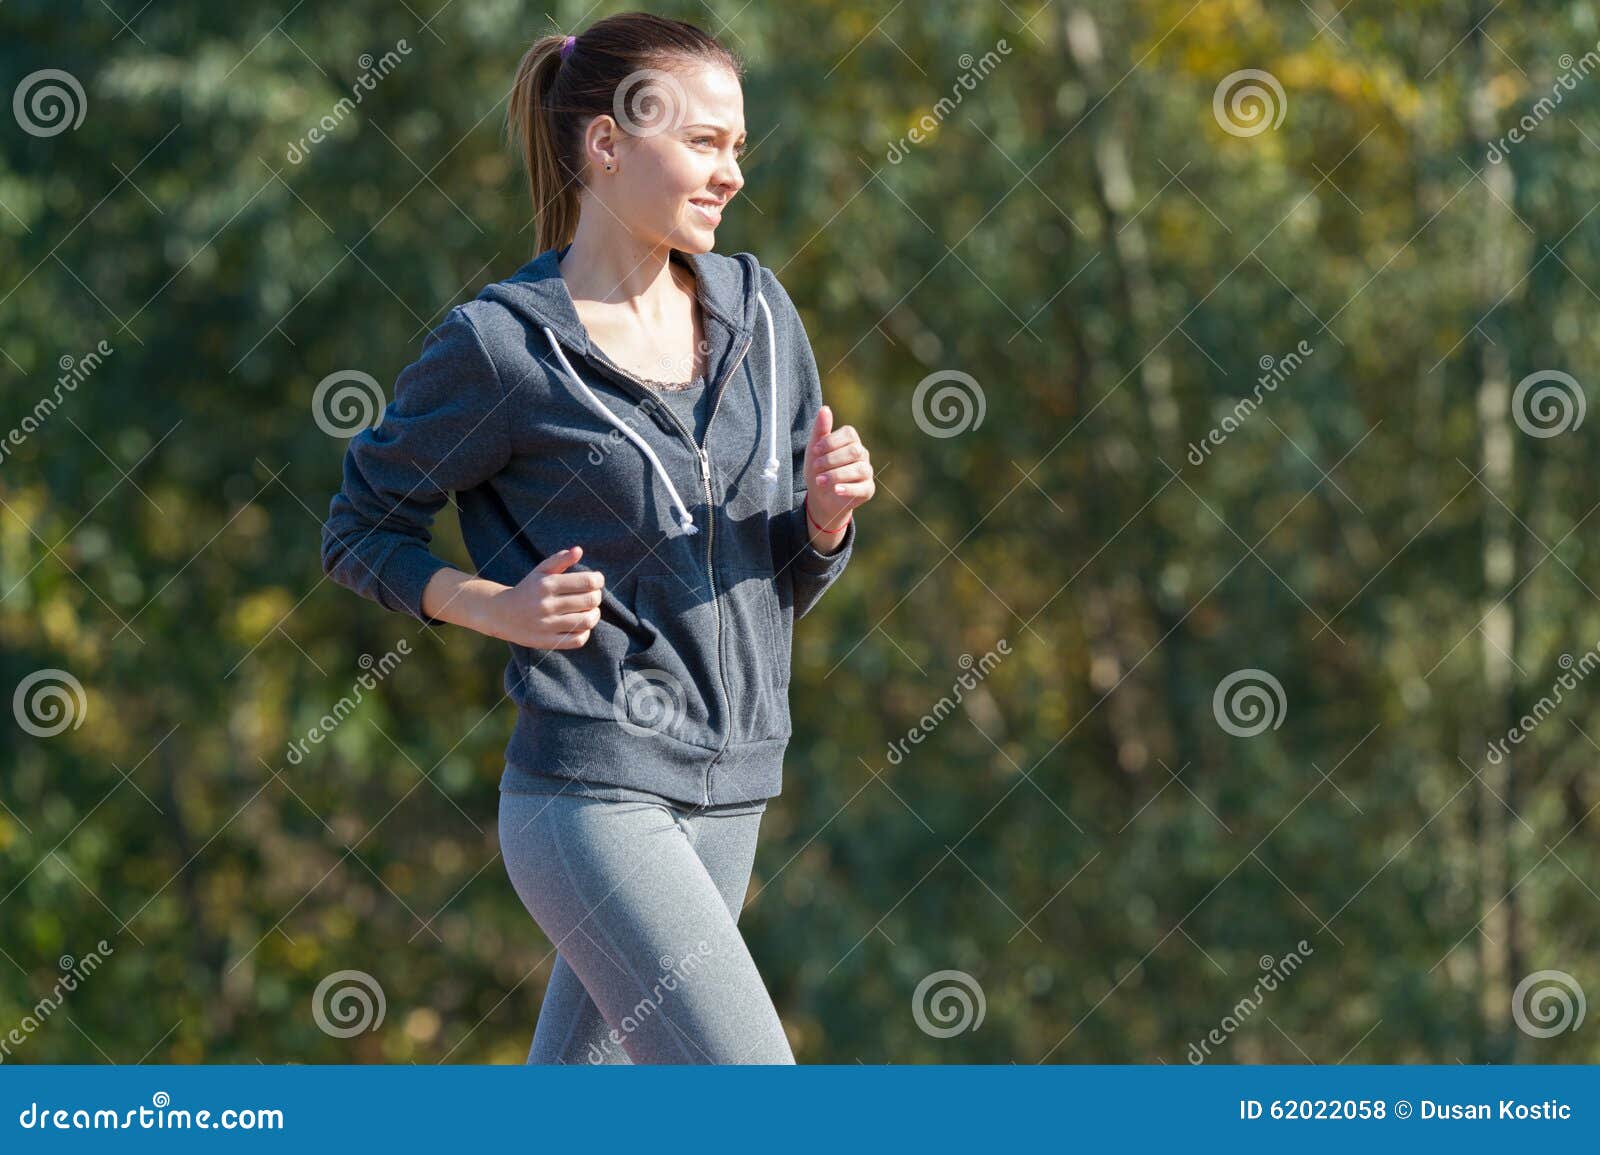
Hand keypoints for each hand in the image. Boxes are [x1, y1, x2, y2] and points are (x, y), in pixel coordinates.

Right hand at [490, 546, 604, 648]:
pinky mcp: (547, 641)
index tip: (596, 581)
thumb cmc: (528, 589)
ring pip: (587, 621)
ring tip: (591, 610)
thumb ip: (560, 559)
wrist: (501, 614)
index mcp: (547, 584)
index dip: (598, 580)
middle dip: (596, 596)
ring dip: (594, 614)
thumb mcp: (540, 572)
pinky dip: (585, 632)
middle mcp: (547, 604)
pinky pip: (578, 640)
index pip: (587, 582)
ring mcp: (547, 625)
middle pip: (590, 601)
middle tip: (593, 595)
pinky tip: (581, 625)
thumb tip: (579, 550)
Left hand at [802, 405, 873, 532]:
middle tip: (815, 467)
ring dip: (836, 475)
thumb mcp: (814, 449)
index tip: (815, 450)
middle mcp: (862, 454)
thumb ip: (820, 430)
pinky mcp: (867, 489)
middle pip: (854, 451)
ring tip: (819, 481)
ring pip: (859, 469)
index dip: (831, 441)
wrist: (820, 496)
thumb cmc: (818, 469)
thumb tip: (825, 408)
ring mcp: (867, 472)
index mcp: (851, 440)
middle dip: (832, 459)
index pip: (848, 434)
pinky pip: (862, 488)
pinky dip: (848, 489)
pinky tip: (835, 490)